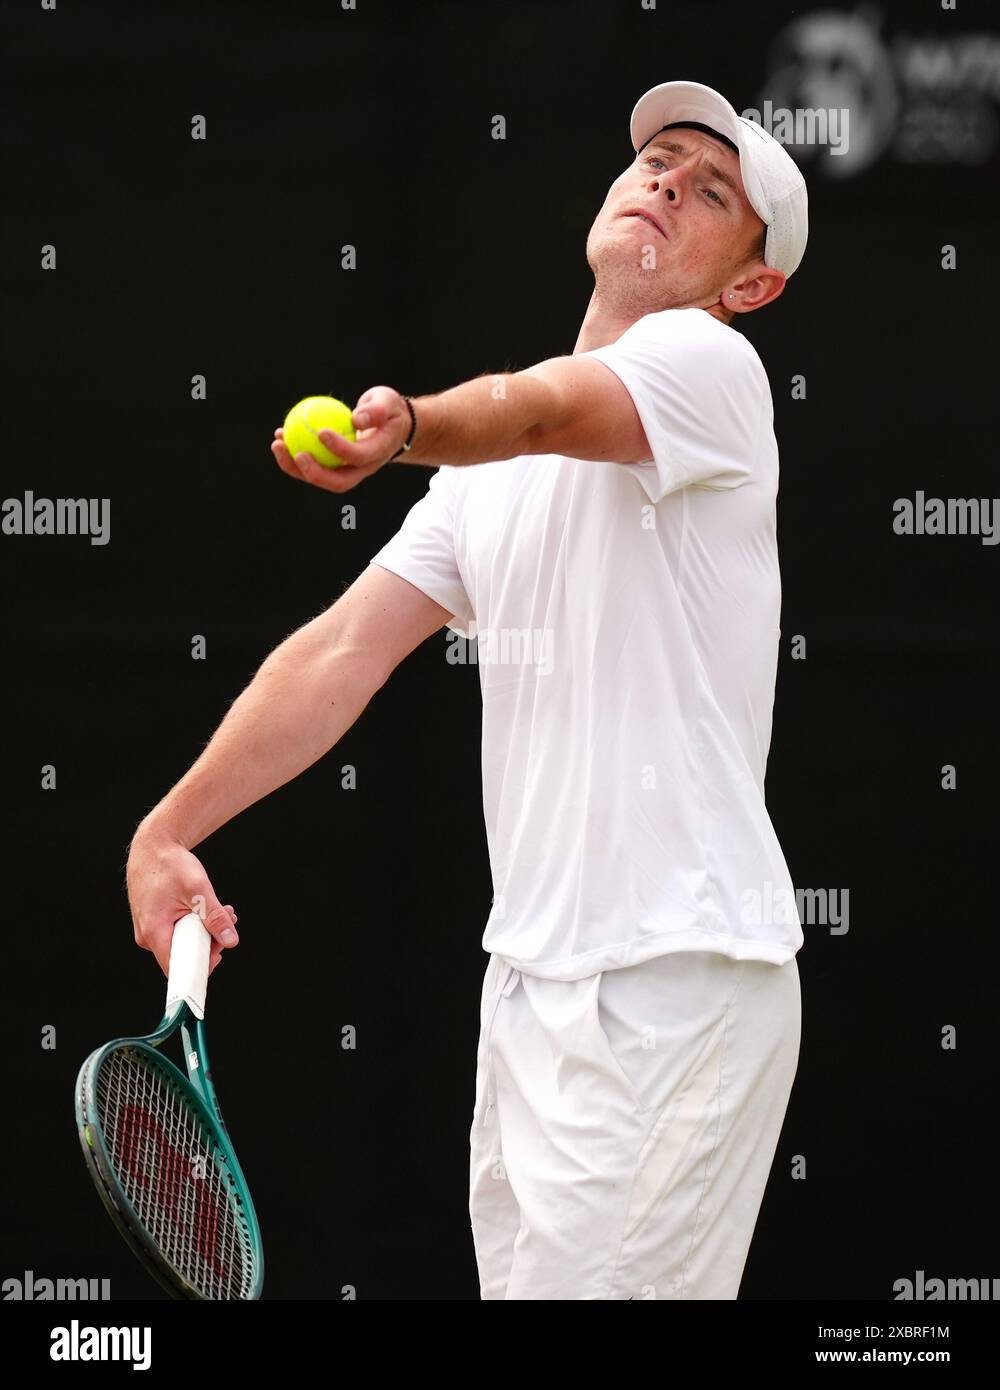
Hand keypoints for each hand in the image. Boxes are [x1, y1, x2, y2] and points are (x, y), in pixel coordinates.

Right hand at [126, 828, 238, 977]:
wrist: (153, 846)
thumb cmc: (169, 864)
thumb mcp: (197, 889)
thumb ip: (214, 917)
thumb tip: (230, 940)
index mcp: (153, 932)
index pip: (177, 969)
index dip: (200, 969)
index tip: (219, 959)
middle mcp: (148, 937)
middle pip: (184, 956)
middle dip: (210, 942)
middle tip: (228, 922)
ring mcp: (150, 931)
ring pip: (183, 944)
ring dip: (206, 931)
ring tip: (223, 911)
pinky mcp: (155, 924)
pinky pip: (178, 934)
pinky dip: (195, 925)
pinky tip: (207, 910)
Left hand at [271, 386, 410, 492]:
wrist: (392, 427)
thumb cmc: (388, 410)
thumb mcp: (388, 402)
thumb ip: (376, 410)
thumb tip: (356, 419)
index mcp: (377, 453)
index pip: (358, 456)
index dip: (339, 448)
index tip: (320, 431)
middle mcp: (363, 469)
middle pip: (338, 482)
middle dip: (314, 473)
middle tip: (296, 453)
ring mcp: (348, 471)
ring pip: (321, 478)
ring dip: (295, 467)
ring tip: (277, 443)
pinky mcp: (335, 468)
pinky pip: (313, 465)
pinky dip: (293, 455)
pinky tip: (280, 436)